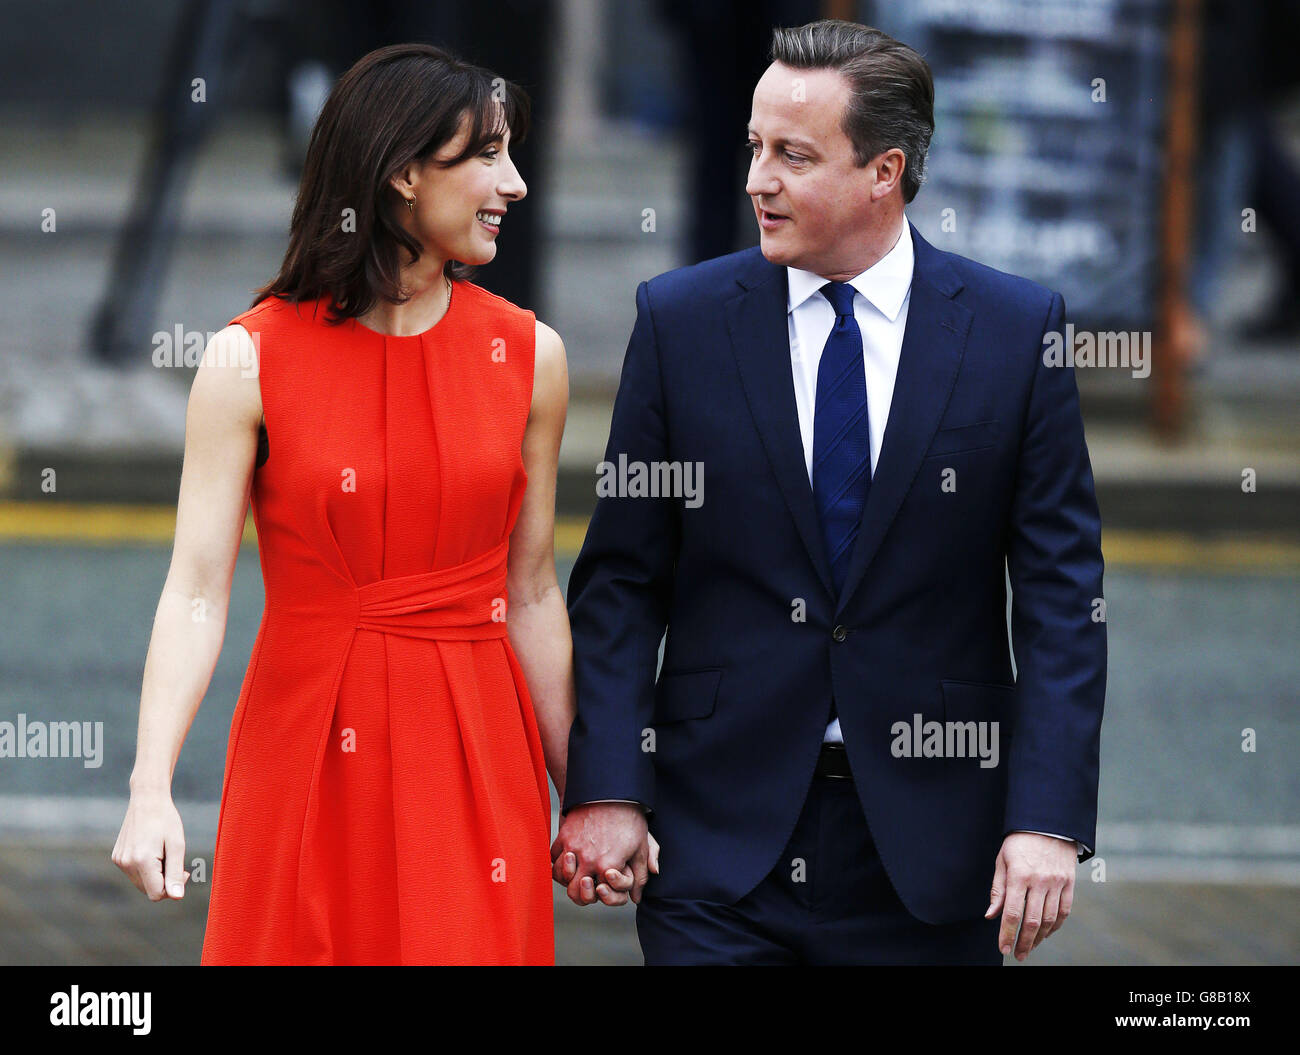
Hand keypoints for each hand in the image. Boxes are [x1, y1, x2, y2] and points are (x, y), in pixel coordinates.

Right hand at [111, 789, 189, 900]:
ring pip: (141, 883)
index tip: (183, 872)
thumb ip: (175, 873)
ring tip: (162, 852)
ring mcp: (119, 860)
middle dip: (164, 880)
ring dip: (155, 874)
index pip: (157, 894)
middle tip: (175, 860)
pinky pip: (134, 873)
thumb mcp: (177, 845)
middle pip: (149, 890)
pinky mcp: (117, 857)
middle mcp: (126, 863)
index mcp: (142, 861)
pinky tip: (151, 848)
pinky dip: (145, 867)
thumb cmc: (166, 820)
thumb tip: (177, 897)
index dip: (172, 888)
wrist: (147, 799)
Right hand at [549, 802, 658, 905]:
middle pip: (574, 892)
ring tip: (577, 872)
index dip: (603, 893)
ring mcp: (573, 847)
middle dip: (581, 894)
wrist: (613, 791)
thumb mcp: (642, 847)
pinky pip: (553, 857)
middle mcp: (587, 860)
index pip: (598, 896)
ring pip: (560, 876)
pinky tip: (568, 859)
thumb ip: (640, 876)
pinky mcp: (564, 835)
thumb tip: (636, 897)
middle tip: (589, 884)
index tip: (607, 884)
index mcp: (608, 867)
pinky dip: (557, 861)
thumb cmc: (630, 819)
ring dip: (567, 878)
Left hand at [986, 832, 1075, 960]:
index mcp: (1019, 876)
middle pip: (1032, 921)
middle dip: (1023, 942)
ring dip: (1039, 938)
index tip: (1003, 948)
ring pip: (1050, 920)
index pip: (1012, 913)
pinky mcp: (1069, 883)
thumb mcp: (1002, 861)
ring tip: (1029, 947)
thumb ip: (998, 890)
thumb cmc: (1019, 842)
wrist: (1048, 824)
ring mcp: (1057, 883)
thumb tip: (991, 916)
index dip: (1007, 934)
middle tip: (1017, 954)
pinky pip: (1064, 911)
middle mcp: (1039, 881)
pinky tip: (1046, 934)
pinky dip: (1055, 926)